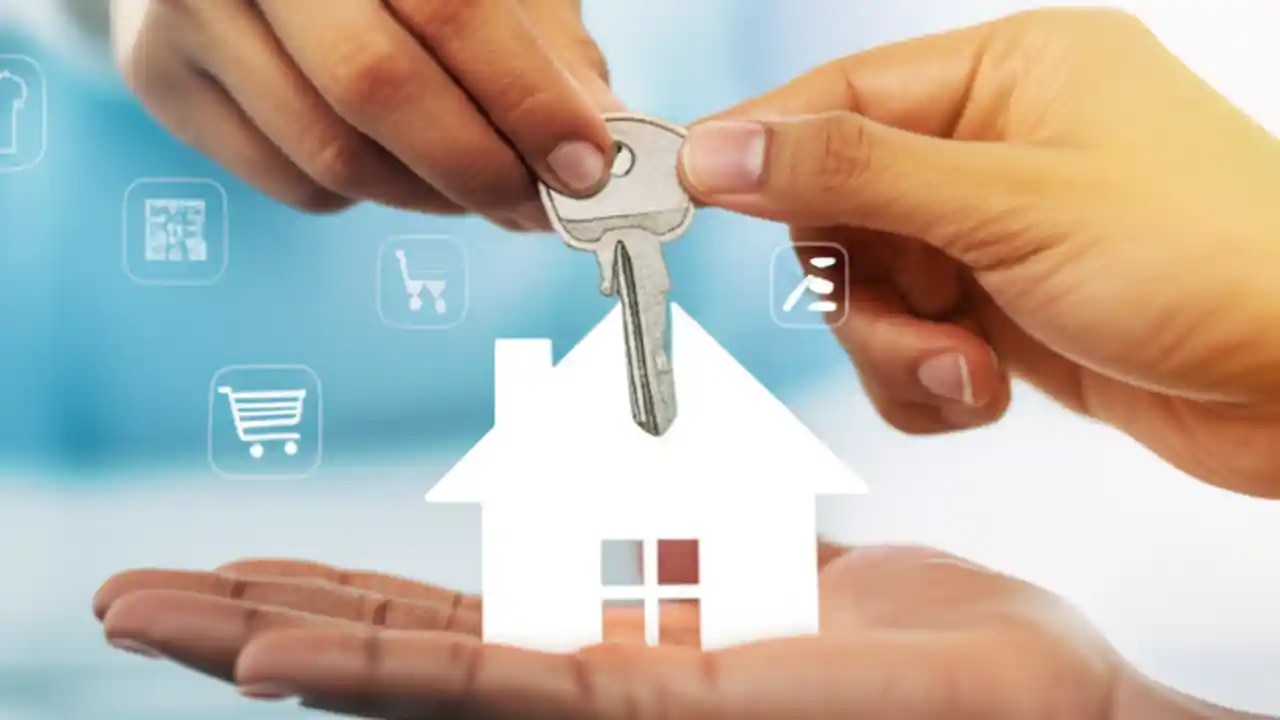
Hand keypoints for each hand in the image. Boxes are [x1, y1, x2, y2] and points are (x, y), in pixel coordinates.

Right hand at [93, 545, 1251, 717]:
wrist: (1052, 708)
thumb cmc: (944, 650)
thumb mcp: (803, 573)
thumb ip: (713, 556)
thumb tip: (647, 522)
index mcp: (628, 652)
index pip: (450, 623)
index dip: (338, 599)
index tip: (245, 572)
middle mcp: (599, 691)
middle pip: (404, 653)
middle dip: (269, 624)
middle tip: (137, 599)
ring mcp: (620, 710)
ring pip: (420, 676)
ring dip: (285, 645)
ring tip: (161, 619)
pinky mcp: (661, 710)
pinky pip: (504, 685)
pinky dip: (387, 673)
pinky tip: (288, 658)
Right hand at [111, 0, 617, 227]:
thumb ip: (538, 44)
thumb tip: (608, 132)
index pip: (450, 10)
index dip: (527, 100)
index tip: (586, 166)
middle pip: (379, 88)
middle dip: (481, 168)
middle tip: (540, 204)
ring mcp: (183, 8)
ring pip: (334, 155)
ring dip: (431, 195)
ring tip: (482, 184)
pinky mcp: (157, 74)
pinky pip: (292, 181)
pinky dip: (365, 192)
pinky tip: (392, 160)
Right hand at [678, 9, 1279, 496]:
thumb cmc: (1211, 261)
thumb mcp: (1008, 203)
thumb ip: (853, 171)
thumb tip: (721, 145)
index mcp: (1010, 73)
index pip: (841, 96)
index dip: (762, 145)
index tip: (688, 186)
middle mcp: (998, 146)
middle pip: (842, 205)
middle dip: (860, 282)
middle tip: (912, 315)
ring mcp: (1000, 234)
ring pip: (871, 287)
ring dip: (899, 343)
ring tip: (971, 370)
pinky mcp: (1008, 312)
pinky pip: (914, 342)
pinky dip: (931, 378)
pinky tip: (987, 390)